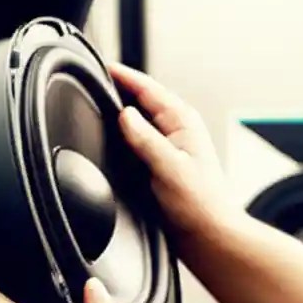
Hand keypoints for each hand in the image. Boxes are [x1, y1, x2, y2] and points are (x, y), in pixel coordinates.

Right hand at [110, 62, 240, 240]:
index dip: (124, 76)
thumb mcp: (169, 168)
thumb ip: (146, 140)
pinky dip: (124, 134)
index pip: (148, 89)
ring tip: (99, 100)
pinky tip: (112, 137)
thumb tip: (125, 114)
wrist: (208, 236)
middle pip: (142, 100)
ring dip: (122, 111)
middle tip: (94, 79)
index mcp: (183, 122)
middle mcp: (177, 130)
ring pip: (140, 120)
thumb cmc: (200, 205)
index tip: (103, 66)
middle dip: (120, 89)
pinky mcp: (162, 163)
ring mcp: (170, 146)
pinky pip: (138, 139)